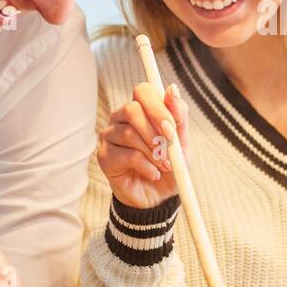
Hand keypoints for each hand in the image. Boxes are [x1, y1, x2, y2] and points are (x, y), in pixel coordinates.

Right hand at [97, 82, 188, 208]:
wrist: (158, 198)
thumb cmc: (169, 165)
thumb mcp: (182, 142)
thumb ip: (179, 116)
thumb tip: (172, 89)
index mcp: (141, 109)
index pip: (143, 91)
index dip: (158, 107)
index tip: (171, 127)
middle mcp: (121, 118)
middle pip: (132, 109)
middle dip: (155, 131)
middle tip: (169, 149)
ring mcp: (110, 136)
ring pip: (129, 134)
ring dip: (153, 152)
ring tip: (165, 166)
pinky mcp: (104, 156)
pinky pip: (126, 155)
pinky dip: (146, 166)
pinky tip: (153, 173)